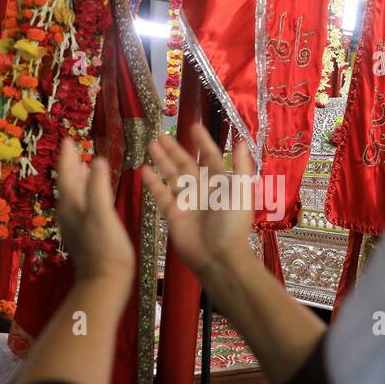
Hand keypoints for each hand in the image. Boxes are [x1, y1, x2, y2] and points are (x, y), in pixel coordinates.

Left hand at [56, 137, 133, 291]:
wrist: (105, 282)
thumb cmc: (106, 249)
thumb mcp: (102, 214)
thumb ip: (98, 186)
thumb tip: (96, 160)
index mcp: (72, 204)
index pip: (66, 174)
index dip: (68, 156)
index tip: (69, 139)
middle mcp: (69, 211)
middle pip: (67, 182)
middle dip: (71, 164)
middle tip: (75, 148)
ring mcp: (76, 223)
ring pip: (73, 193)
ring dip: (77, 177)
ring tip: (83, 165)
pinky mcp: (84, 232)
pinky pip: (81, 204)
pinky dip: (85, 192)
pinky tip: (93, 194)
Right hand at [142, 123, 254, 278]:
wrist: (219, 257)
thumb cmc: (232, 224)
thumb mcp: (241, 192)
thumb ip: (240, 167)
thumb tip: (241, 141)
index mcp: (220, 183)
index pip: (210, 157)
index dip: (202, 142)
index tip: (194, 127)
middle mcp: (202, 190)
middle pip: (186, 164)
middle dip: (174, 149)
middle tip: (161, 134)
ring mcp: (186, 202)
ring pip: (171, 176)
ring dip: (162, 160)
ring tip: (151, 144)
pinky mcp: (173, 214)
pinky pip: (161, 195)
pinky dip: (153, 183)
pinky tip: (143, 169)